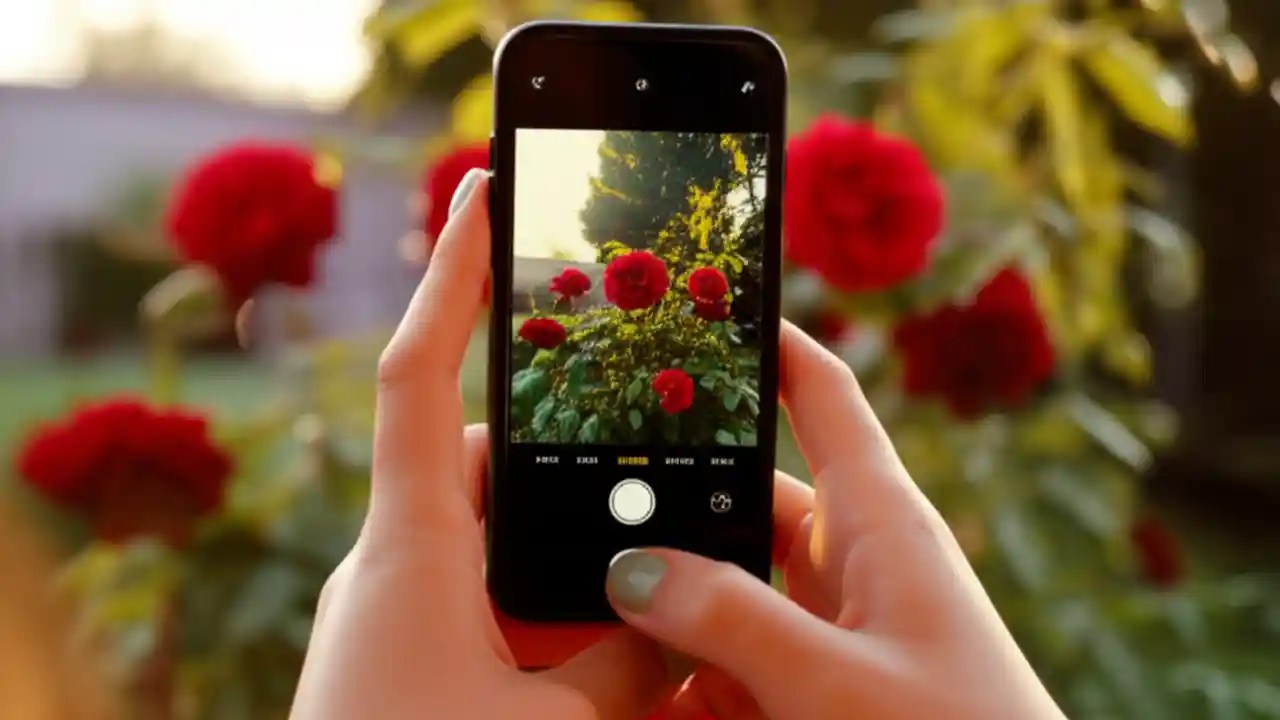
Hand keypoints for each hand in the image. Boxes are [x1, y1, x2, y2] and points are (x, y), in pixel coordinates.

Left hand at [289, 170, 670, 719]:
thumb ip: (627, 665)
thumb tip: (672, 613)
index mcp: (410, 553)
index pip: (417, 375)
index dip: (450, 273)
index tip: (483, 191)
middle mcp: (392, 568)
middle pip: (482, 466)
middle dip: (566, 464)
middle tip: (646, 467)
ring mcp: (394, 614)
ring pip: (491, 542)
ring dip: (560, 554)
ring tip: (641, 590)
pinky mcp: (403, 658)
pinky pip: (480, 601)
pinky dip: (539, 608)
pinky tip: (600, 656)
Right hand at [607, 323, 1067, 719]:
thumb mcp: (840, 683)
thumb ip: (734, 625)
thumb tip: (635, 570)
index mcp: (880, 522)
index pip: (823, 398)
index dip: (770, 341)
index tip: (702, 302)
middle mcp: (852, 563)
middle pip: (744, 500)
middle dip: (673, 507)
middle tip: (589, 498)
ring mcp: (832, 628)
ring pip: (727, 593)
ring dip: (672, 612)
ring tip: (595, 613)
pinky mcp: (814, 685)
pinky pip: (732, 664)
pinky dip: (687, 680)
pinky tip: (638, 699)